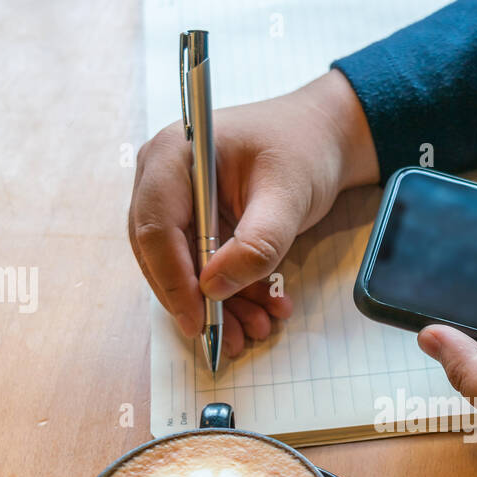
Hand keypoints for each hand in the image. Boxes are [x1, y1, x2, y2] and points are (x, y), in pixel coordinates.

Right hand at [128, 70, 378, 357]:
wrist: (322, 138)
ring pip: (183, 268)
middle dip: (197, 302)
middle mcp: (163, 178)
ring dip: (218, 306)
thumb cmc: (302, 150)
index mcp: (173, 155)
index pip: (155, 227)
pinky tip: (261, 310)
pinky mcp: (196, 223)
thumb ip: (257, 242)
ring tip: (255, 330)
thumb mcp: (288, 196)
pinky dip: (231, 294)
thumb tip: (215, 287)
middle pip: (161, 254)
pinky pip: (203, 268)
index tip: (198, 319)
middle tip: (231, 338)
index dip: (174, 279)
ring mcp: (177, 202)